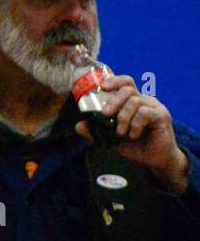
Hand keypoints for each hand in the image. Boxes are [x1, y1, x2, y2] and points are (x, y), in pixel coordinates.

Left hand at [76, 74, 190, 194]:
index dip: (114, 81)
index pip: (125, 83)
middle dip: (113, 101)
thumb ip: (95, 131)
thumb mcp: (110, 138)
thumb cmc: (134, 145)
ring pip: (135, 101)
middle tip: (106, 114)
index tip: (102, 87)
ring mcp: (154, 107)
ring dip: (123, 117)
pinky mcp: (162, 116)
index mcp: (132, 101)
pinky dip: (135, 123)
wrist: (153, 159)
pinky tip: (133, 134)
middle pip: (127, 89)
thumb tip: (79, 125)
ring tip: (120, 132)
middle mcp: (144, 100)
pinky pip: (145, 112)